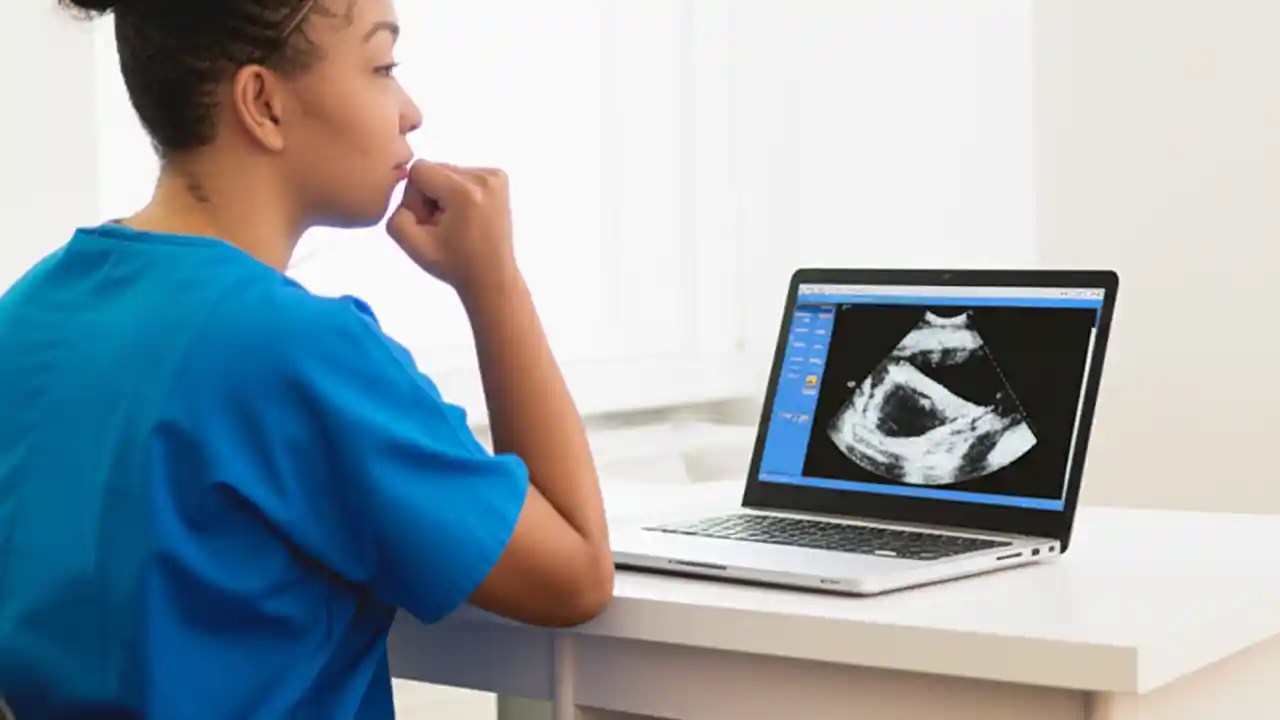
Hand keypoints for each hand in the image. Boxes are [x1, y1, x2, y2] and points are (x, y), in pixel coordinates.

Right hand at [386, 160, 517, 295]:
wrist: (492, 277)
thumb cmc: (455, 265)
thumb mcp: (413, 245)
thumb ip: (396, 215)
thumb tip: (405, 188)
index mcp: (464, 192)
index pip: (418, 170)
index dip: (414, 198)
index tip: (428, 222)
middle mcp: (484, 178)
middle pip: (434, 169)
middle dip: (430, 196)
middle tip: (443, 226)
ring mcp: (495, 176)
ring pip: (448, 172)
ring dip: (444, 195)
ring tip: (456, 223)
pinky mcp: (499, 178)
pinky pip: (463, 175)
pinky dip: (459, 193)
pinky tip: (467, 216)